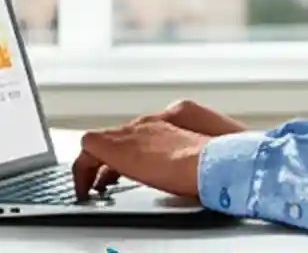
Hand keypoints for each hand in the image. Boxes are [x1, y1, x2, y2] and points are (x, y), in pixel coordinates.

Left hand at [72, 99, 245, 197]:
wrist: (214, 161)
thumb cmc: (223, 161)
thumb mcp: (216, 152)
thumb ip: (204, 152)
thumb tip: (205, 166)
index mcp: (177, 117)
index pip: (147, 131)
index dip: (139, 152)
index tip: (138, 169)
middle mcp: (152, 120)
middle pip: (124, 136)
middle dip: (116, 161)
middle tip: (109, 183)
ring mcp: (134, 130)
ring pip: (103, 141)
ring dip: (97, 165)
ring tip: (92, 187)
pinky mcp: (116, 146)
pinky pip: (89, 150)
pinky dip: (83, 170)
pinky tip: (85, 189)